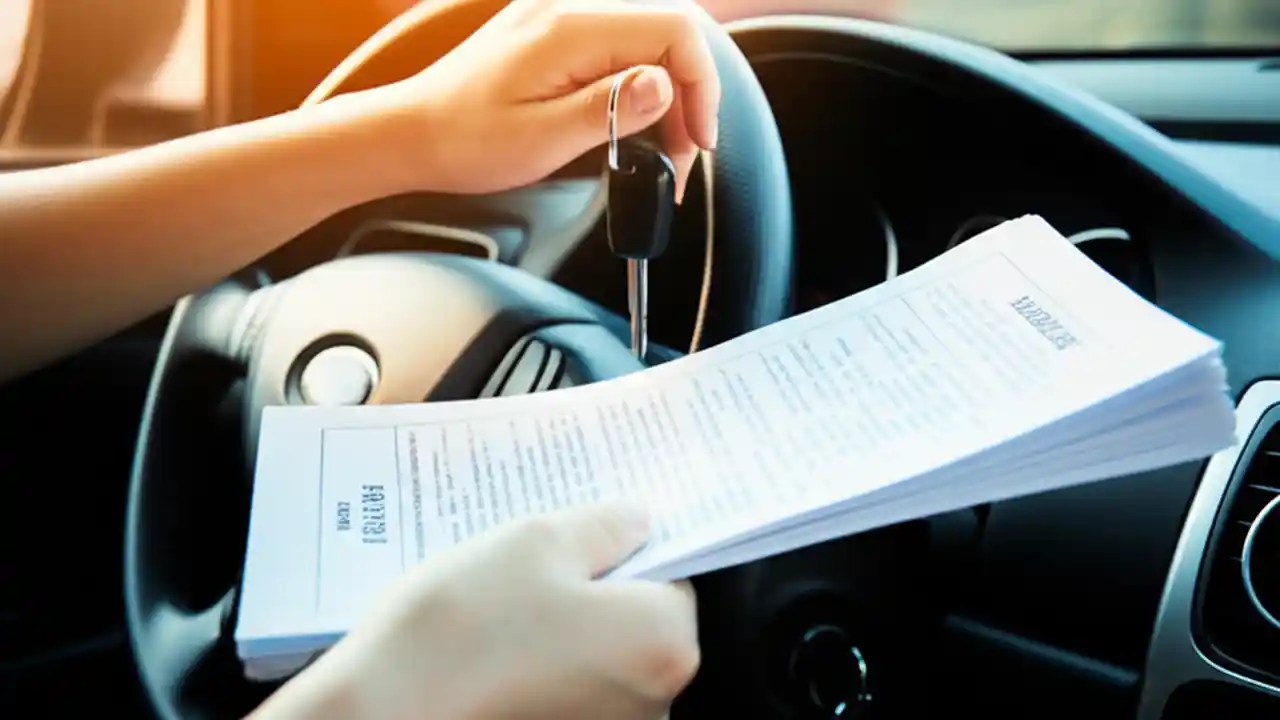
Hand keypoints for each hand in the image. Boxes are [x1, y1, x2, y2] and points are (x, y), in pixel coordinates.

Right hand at [252, 503, 699, 719]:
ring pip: (595, 659)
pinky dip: (536, 671)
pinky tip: (488, 650)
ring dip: (560, 633)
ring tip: (496, 608)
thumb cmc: (463, 628)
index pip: (671, 575)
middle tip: (529, 566)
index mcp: (663, 642)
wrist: (379, 715)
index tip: (583, 535)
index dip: (624, 548)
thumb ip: (604, 527)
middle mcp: (653, 702)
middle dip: (591, 591)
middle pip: (636, 622)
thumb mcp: (536, 542)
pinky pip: (563, 692)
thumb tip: (637, 521)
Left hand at [367, 0, 720, 200]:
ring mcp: (565, 16)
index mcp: (571, 27)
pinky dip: (643, 87)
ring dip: (670, 95)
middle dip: (691, 95)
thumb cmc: (466, 140)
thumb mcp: (542, 138)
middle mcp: (571, 8)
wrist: (414, 131)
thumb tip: (665, 84)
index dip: (701, 86)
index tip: (697, 140)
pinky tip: (636, 126)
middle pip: (671, 32)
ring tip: (662, 152)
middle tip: (681, 156)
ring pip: (652, 41)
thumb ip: (610, 109)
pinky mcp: (561, 34)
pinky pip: (624, 48)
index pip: (674, 30)